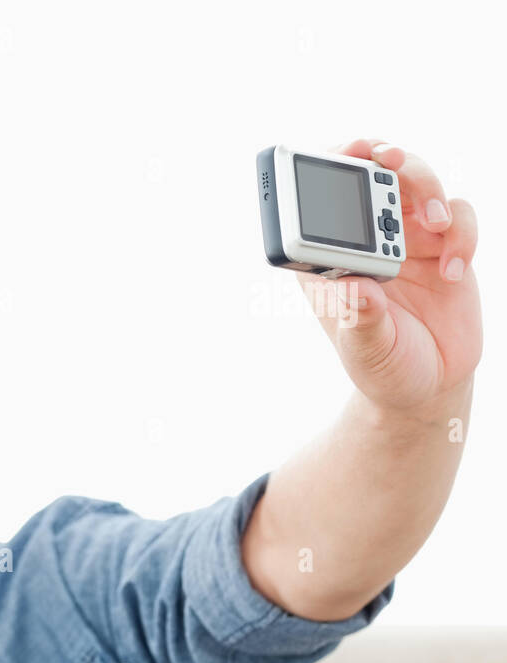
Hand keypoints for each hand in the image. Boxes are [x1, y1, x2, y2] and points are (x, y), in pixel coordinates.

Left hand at [295, 139, 480, 413]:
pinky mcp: (447, 248)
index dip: (332, 168)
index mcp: (333, 259)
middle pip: (375, 178)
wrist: (428, 386)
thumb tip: (354, 287)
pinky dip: (462, 234)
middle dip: (385, 162)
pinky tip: (452, 270)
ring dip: (427, 190)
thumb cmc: (383, 365)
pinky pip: (459, 218)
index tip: (348, 153)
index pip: (323, 201)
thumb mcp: (367, 348)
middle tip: (391, 161)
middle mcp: (369, 241)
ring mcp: (410, 240)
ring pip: (419, 185)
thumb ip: (362, 318)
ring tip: (433, 221)